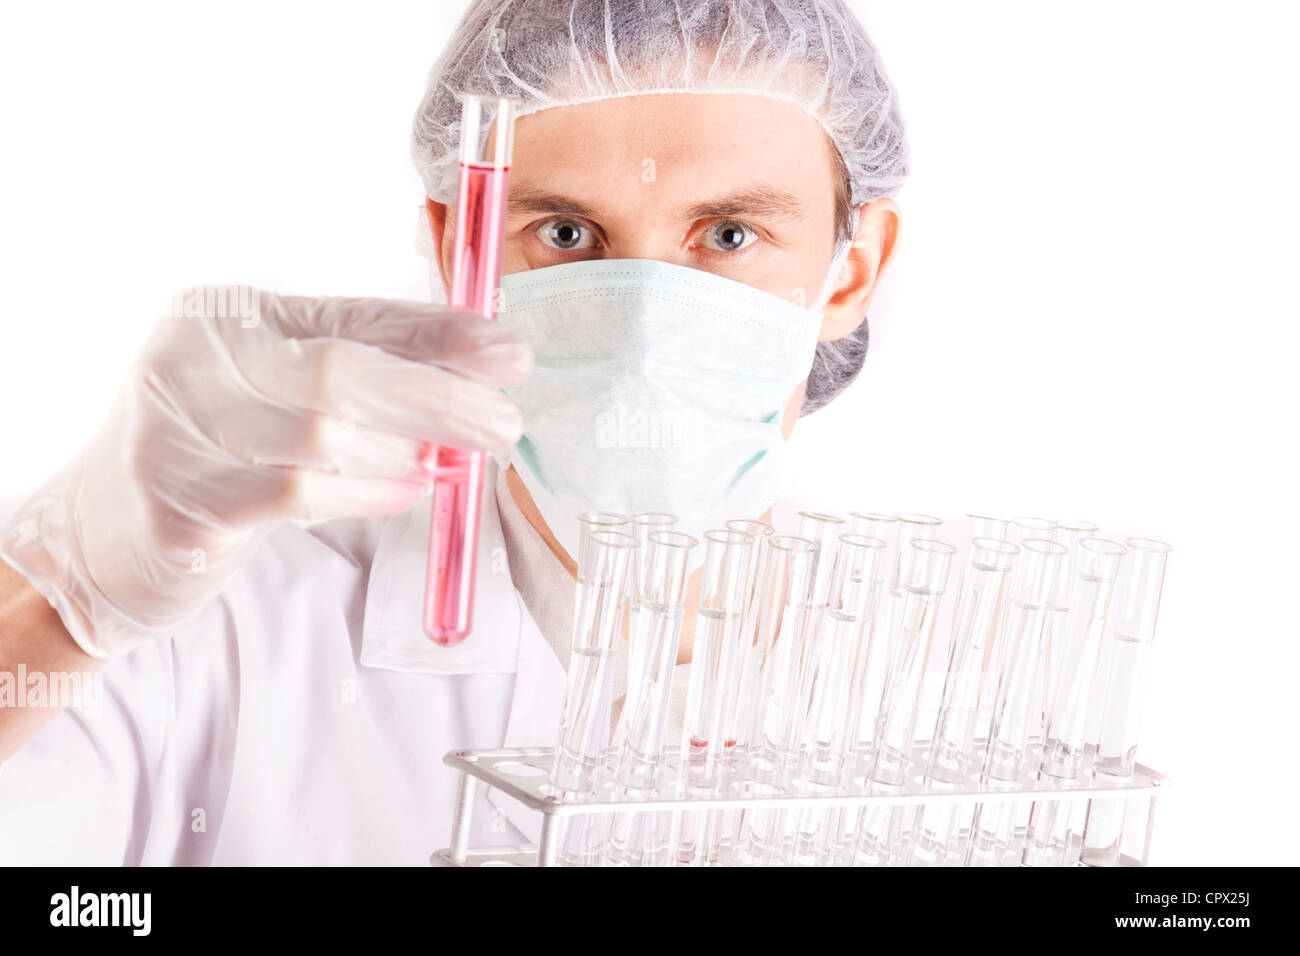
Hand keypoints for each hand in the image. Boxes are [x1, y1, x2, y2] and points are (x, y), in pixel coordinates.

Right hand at [0, 287, 530, 657]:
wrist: (101, 537)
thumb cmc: (213, 453)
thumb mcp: (276, 390)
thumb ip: (361, 371)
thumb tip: (474, 363)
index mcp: (224, 313)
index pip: (350, 315)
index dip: (438, 335)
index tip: (507, 351)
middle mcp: (192, 359)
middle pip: (342, 370)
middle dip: (438, 396)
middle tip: (502, 420)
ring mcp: (177, 431)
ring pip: (326, 437)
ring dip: (406, 452)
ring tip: (452, 462)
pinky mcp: (180, 505)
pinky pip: (299, 494)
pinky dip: (367, 492)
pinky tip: (405, 490)